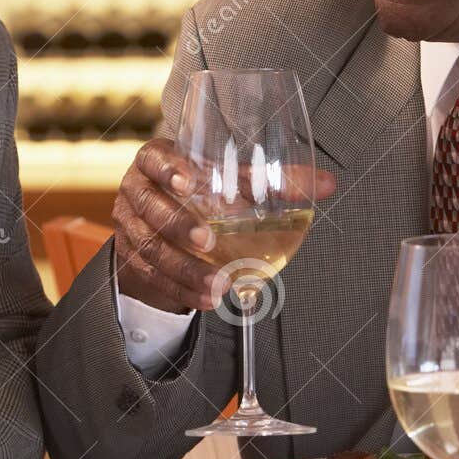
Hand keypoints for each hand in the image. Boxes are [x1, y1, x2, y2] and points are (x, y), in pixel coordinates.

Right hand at [112, 137, 336, 313]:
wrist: (164, 220)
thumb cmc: (203, 189)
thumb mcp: (233, 181)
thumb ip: (276, 181)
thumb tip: (328, 184)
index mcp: (159, 160)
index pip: (156, 158)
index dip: (169, 168)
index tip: (190, 181)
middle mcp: (138, 189)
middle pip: (152, 207)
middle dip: (179, 225)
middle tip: (208, 242)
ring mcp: (130, 224)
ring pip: (150, 248)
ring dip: (184, 270)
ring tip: (217, 287)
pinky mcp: (130, 257)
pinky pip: (151, 276)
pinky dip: (179, 289)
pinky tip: (205, 300)